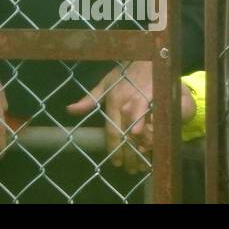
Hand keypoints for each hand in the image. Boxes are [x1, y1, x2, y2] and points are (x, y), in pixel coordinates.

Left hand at [66, 61, 196, 173]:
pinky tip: (152, 150)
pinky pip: (156, 127)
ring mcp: (144, 105)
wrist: (150, 60)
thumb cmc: (126, 73)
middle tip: (128, 169)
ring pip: (141, 135)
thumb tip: (69, 109)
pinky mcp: (159, 103)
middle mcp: (127, 104)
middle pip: (126, 137)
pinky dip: (154, 140)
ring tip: (140, 165)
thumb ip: (90, 99)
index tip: (116, 162)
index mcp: (113, 101)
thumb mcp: (106, 83)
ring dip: (142, 152)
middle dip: (128, 156)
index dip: (114, 149)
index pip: (112, 131)